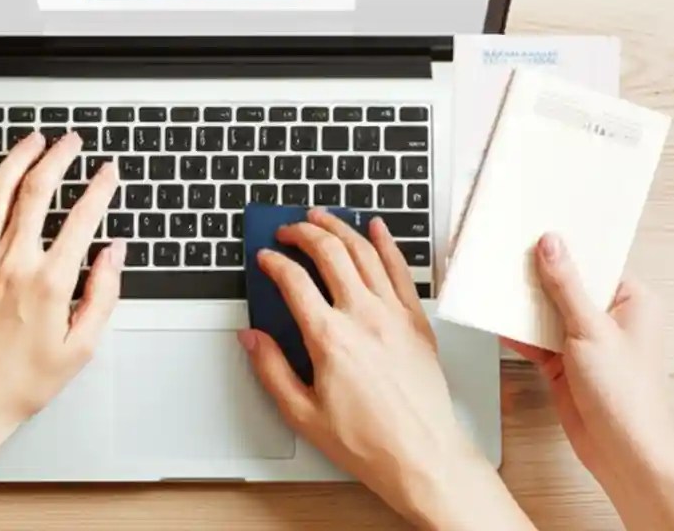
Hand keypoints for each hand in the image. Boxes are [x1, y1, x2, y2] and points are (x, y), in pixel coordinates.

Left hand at [0, 131, 122, 453]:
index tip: (108, 173)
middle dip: (60, 156)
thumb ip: (103, 295)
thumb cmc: (18, 384)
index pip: (82, 217)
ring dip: (18, 158)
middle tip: (71, 142)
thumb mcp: (79, 349)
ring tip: (33, 141)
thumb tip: (113, 255)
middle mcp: (12, 261)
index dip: (100, 188)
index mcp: (49, 281)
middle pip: (38, 188)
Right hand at [238, 209, 532, 530]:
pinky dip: (386, 242)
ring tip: (322, 218)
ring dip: (339, 228)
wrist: (421, 455)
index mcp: (329, 339)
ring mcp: (394, 315)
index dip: (273, 263)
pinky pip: (400, 269)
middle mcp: (363, 317)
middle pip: (329, 253)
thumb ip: (271, 369)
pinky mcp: (417, 320)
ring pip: (364, 252)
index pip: (294, 282)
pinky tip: (375, 228)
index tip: (265, 259)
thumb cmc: (367, 441)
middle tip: (289, 230)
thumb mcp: (302, 413)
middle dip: (303, 233)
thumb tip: (251, 339)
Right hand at [509, 233, 673, 530]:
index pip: (595, 263)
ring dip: (526, 306)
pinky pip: (538, 339)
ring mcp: (587, 341)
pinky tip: (499, 321)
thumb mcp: (591, 330)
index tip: (535, 230)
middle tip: (507, 254)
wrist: (622, 452)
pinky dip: (520, 333)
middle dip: (538, 276)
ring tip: (496, 284)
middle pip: (568, 286)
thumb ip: (566, 286)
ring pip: (549, 312)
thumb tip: (552, 244)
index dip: (566, 248)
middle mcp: (612, 318)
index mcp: (633, 301)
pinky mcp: (567, 363)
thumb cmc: (627, 396)